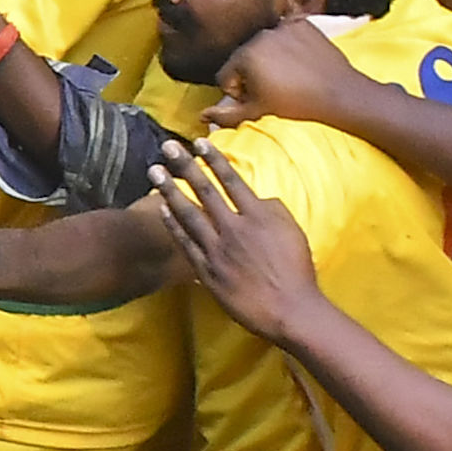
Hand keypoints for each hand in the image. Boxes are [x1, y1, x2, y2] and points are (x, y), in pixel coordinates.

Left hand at [154, 138, 323, 336]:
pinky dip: (173, 225)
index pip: (232, 180)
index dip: (214, 159)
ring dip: (170, 190)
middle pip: (205, 190)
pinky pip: (186, 243)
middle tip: (168, 146)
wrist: (289, 309)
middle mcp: (234, 227)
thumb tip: (256, 199)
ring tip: (155, 172)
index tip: (200, 142)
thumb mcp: (292, 230)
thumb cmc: (296, 270)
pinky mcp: (207, 270)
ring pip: (188, 213)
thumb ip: (272, 209)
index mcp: (258, 215)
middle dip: (184, 165)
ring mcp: (217, 249)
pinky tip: (162, 210)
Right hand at [212, 15, 369, 130]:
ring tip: (288, 78)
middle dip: (253, 74)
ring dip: (270, 60)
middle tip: (272, 90)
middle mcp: (260, 35)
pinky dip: (290, 46)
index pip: (226, 75)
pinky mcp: (303, 23)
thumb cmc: (295, 105)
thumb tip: (202, 116)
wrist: (337, 93)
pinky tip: (300, 63)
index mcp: (245, 55)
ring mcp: (283, 27)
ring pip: (265, 46)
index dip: (238, 92)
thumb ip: (226, 115)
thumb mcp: (257, 112)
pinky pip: (287, 35)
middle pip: (245, 58)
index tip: (256, 99)